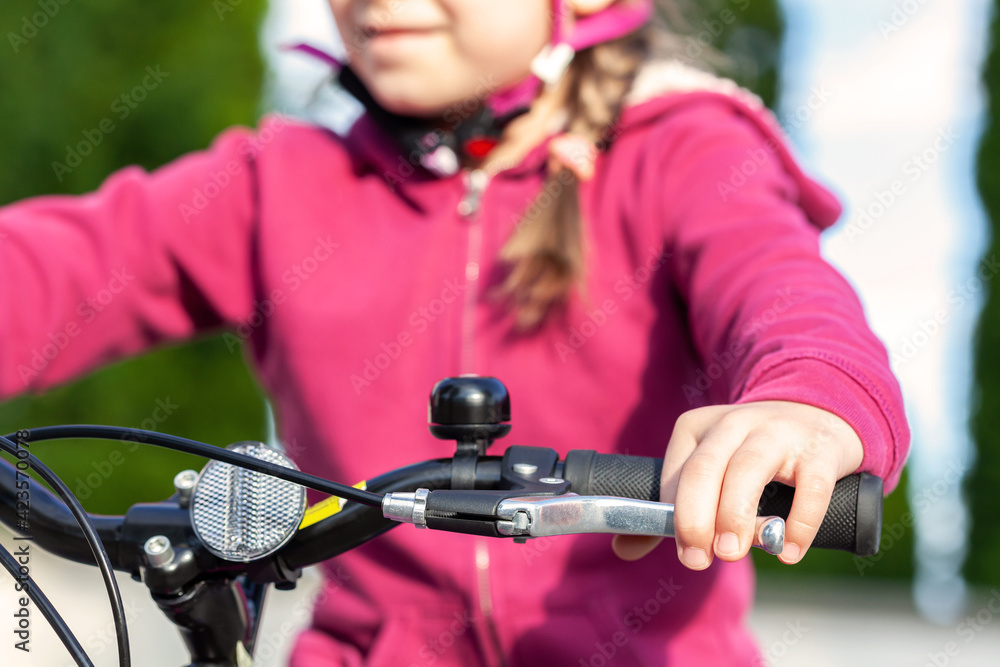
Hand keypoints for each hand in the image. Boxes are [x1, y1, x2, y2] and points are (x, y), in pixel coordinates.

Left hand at [612, 401, 864, 567]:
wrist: (815, 415)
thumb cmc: (749, 455)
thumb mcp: (706, 469)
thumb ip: (669, 511)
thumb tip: (622, 548)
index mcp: (695, 428)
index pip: (676, 473)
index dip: (675, 515)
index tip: (685, 549)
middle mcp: (732, 424)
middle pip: (703, 469)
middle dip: (694, 517)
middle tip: (697, 559)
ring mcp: (776, 433)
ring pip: (748, 470)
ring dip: (736, 516)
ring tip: (731, 553)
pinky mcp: (818, 450)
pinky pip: (809, 488)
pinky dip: (799, 523)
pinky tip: (788, 552)